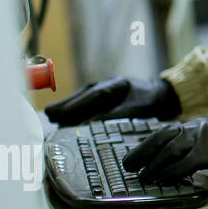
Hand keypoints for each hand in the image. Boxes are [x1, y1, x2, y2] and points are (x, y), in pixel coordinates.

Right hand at [44, 77, 180, 126]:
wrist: (158, 94)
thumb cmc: (149, 100)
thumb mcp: (137, 107)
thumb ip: (118, 115)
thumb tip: (94, 124)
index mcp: (114, 85)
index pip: (92, 96)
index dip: (76, 106)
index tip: (61, 116)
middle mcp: (103, 85)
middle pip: (80, 96)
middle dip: (64, 106)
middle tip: (48, 117)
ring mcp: (100, 90)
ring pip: (78, 99)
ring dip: (67, 108)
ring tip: (51, 120)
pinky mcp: (99, 97)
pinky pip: (82, 103)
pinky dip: (73, 111)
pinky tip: (64, 121)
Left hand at [122, 116, 207, 183]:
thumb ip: (195, 149)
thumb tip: (178, 164)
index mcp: (196, 126)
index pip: (164, 132)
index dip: (146, 144)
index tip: (134, 156)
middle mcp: (196, 128)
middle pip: (161, 137)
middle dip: (142, 152)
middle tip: (129, 166)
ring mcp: (203, 139)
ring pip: (169, 149)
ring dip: (153, 164)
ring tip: (143, 176)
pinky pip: (185, 162)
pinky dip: (171, 172)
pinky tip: (164, 180)